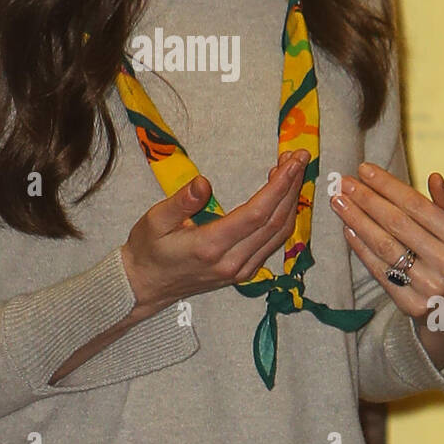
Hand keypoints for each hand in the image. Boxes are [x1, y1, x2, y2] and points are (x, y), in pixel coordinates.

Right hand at [121, 149, 309, 310]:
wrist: (145, 286)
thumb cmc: (148, 249)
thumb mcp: (154, 220)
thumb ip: (180, 202)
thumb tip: (203, 183)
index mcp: (210, 246)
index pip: (257, 214)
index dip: (279, 186)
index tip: (291, 161)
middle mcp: (232, 262)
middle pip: (275, 222)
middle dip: (292, 186)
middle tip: (299, 157)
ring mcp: (241, 271)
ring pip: (279, 234)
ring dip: (291, 200)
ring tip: (293, 170)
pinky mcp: (244, 273)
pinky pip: (273, 243)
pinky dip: (283, 216)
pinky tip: (282, 195)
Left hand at [330, 163, 443, 336]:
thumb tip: (434, 178)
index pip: (417, 205)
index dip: (388, 186)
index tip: (365, 170)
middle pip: (397, 224)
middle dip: (366, 199)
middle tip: (344, 183)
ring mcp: (430, 287)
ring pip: (384, 246)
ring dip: (357, 221)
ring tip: (338, 202)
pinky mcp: (413, 305)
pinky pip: (381, 272)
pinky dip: (361, 250)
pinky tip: (348, 230)